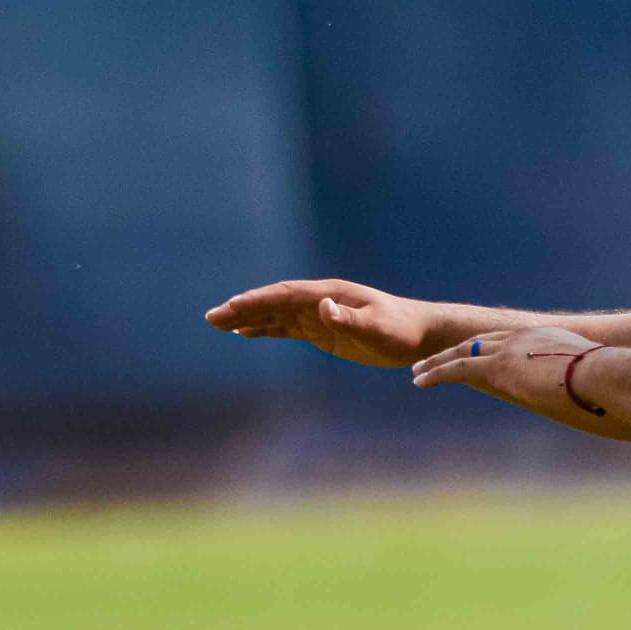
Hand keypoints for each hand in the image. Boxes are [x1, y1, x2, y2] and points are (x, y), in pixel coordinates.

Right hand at [205, 278, 433, 367]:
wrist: (419, 335)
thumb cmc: (401, 330)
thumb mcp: (378, 327)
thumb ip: (350, 319)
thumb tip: (322, 307)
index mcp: (330, 294)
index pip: (285, 295)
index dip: (258, 300)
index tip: (232, 307)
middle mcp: (320, 301)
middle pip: (273, 302)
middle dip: (242, 309)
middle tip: (211, 318)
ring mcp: (319, 315)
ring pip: (276, 315)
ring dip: (247, 319)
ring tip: (218, 324)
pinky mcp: (323, 332)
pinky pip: (287, 329)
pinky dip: (265, 329)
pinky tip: (245, 333)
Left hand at [411, 326, 603, 420]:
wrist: (603, 375)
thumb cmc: (611, 385)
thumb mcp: (599, 383)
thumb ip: (590, 389)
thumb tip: (603, 408)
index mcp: (547, 339)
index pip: (507, 339)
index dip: (486, 345)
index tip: (472, 351)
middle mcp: (524, 338)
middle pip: (480, 340)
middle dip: (456, 350)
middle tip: (436, 358)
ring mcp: (510, 350)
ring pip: (462, 352)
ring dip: (437, 362)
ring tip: (417, 371)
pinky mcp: (498, 367)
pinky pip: (457, 368)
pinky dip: (436, 373)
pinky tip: (419, 381)